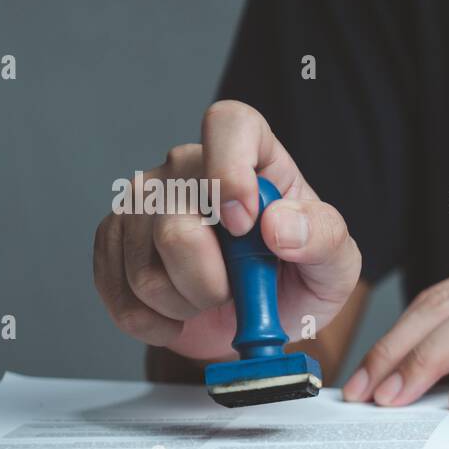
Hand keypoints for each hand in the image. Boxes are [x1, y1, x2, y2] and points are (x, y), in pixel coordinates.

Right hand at [93, 101, 360, 359]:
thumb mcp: (336, 263)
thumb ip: (323, 237)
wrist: (258, 318)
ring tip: (212, 298)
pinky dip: (156, 323)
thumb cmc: (299, 277)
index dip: (229, 171)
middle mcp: (188, 169)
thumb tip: (279, 225)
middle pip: (175, 225)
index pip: (228, 124)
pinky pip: (121, 298)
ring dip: (187, 306)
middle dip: (213, 283)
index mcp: (251, 154)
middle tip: (238, 289)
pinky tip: (180, 314)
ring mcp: (143, 202)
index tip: (243, 225)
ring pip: (145, 272)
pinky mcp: (112, 241)